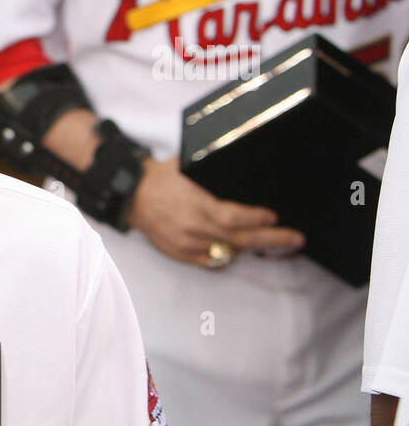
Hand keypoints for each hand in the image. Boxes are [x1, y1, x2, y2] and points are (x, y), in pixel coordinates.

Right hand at [127, 156, 304, 266]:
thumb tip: (242, 163)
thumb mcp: (187, 165)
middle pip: (238, 239)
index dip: (255, 219)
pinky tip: (239, 249)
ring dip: (251, 247)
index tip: (273, 216)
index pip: (231, 217)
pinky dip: (227, 257)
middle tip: (295, 240)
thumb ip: (213, 169)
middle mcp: (192, 229)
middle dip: (271, 240)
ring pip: (228, 252)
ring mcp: (186, 244)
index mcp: (195, 205)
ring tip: (272, 242)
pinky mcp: (180, 254)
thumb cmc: (160, 178)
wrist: (131, 195)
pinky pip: (211, 262)